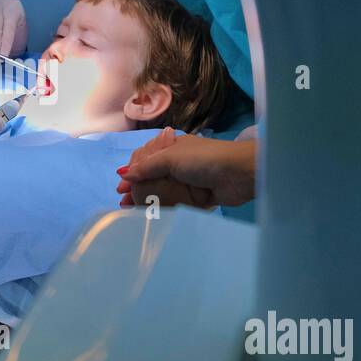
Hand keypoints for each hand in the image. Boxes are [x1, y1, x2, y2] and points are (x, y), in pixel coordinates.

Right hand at [115, 132, 257, 209]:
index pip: (145, 157)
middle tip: (123, 200)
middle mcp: (177, 162)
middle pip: (151, 175)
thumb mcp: (171, 158)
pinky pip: (173, 201)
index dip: (132, 170)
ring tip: (130, 209)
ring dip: (145, 198)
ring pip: (160, 189)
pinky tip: (150, 214)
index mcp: (171, 146)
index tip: (122, 186)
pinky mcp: (195, 196)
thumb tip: (124, 174)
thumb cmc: (203, 160)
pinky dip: (161, 207)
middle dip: (135, 186)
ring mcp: (186, 180)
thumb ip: (146, 167)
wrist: (238, 174)